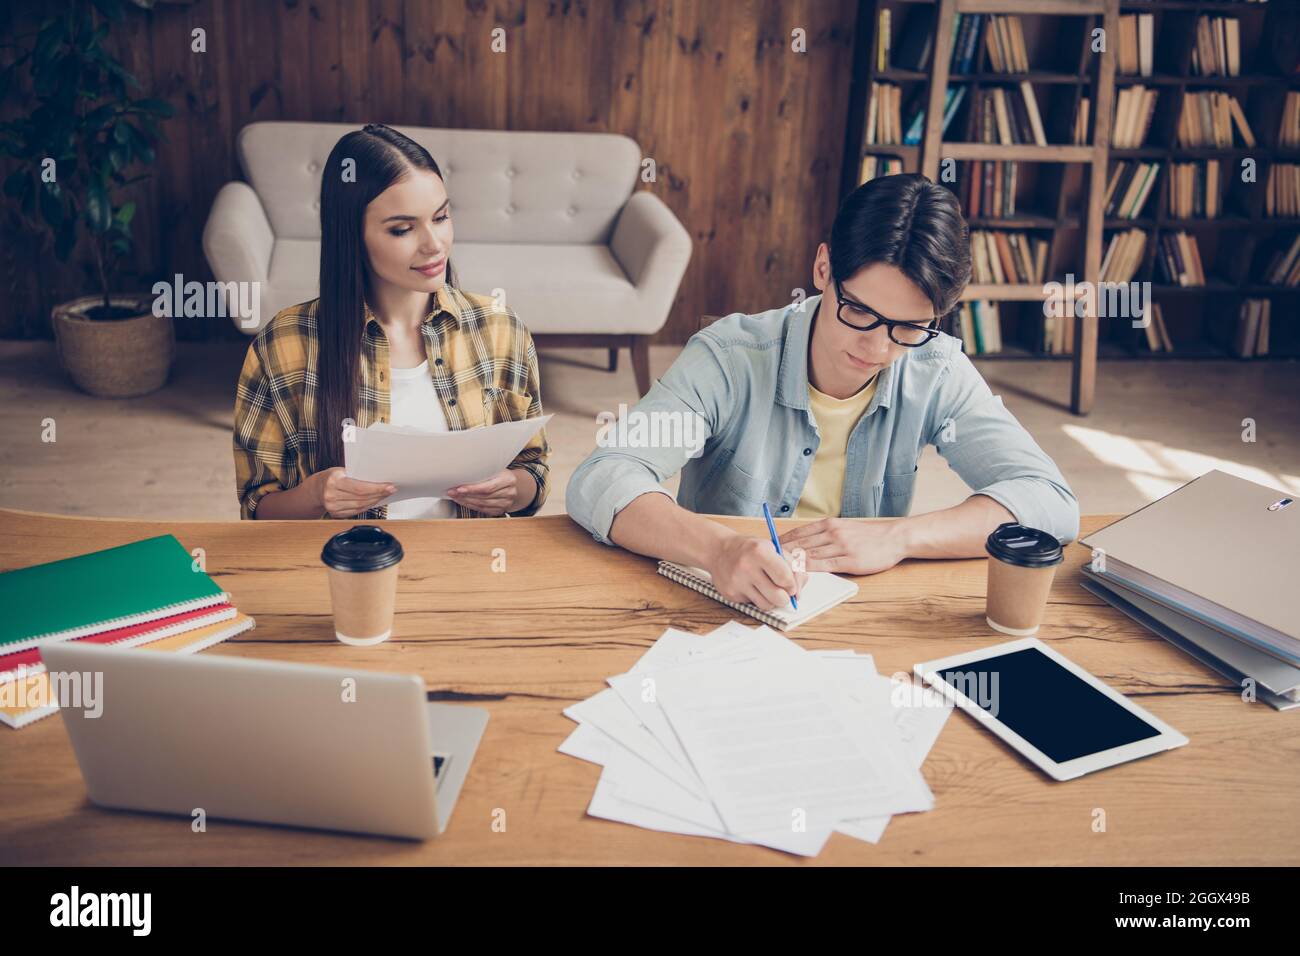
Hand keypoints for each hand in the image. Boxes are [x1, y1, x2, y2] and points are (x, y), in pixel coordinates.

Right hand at [313, 467, 395, 517]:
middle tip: (391, 490)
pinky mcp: (336, 514)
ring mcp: (333, 507)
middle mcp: (331, 495)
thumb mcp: (342, 470)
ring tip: (384, 495)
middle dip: (379, 494)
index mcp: (333, 481)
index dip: (377, 489)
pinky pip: (356, 511)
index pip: (360, 488)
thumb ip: (357, 475)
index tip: (390, 487)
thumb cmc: (332, 477)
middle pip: (362, 498)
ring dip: (375, 501)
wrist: (316, 488)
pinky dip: (367, 506)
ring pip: (361, 506)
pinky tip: (374, 501)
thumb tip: (379, 478)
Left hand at [446, 469, 522, 515]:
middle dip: (465, 495)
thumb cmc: (500, 475)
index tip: (459, 488)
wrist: (514, 485)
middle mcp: (509, 492)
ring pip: (482, 504)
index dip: (472, 489)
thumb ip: (484, 470)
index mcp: (508, 479)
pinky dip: (471, 506)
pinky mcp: (500, 510)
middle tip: (452, 492)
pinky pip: (483, 510)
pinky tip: (463, 501)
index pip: (488, 487)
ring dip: (466, 501)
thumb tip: (462, 471)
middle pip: (484, 497)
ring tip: (455, 496)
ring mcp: (506, 503)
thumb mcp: (496, 468)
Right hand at [704, 532, 807, 610]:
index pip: (785, 577)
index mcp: (759, 551)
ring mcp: (737, 582)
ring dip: (772, 600)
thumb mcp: (774, 549)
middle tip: (783, 591)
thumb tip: (798, 594)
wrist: (719, 551)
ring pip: (767, 605)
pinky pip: (753, 605)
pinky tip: (752, 587)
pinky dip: (757, 598)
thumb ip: (792, 567)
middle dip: (786, 597)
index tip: (791, 584)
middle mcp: (746, 566)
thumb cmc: (751, 549)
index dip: (792, 584)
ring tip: (768, 589)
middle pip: (778, 596)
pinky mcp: (730, 594)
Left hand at [779, 518, 907, 574]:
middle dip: (781, 555)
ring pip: (809, 555)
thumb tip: (803, 542)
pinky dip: (809, 571)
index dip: (781, 542)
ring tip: (776, 572)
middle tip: (764, 563)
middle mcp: (832, 533)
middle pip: (800, 544)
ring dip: (792, 564)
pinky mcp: (850, 560)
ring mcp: (841, 546)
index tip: (767, 550)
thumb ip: (824, 534)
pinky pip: (824, 565)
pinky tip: (799, 576)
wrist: (894, 537)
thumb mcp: (844, 528)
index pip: (798, 533)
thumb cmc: (869, 535)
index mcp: (829, 525)